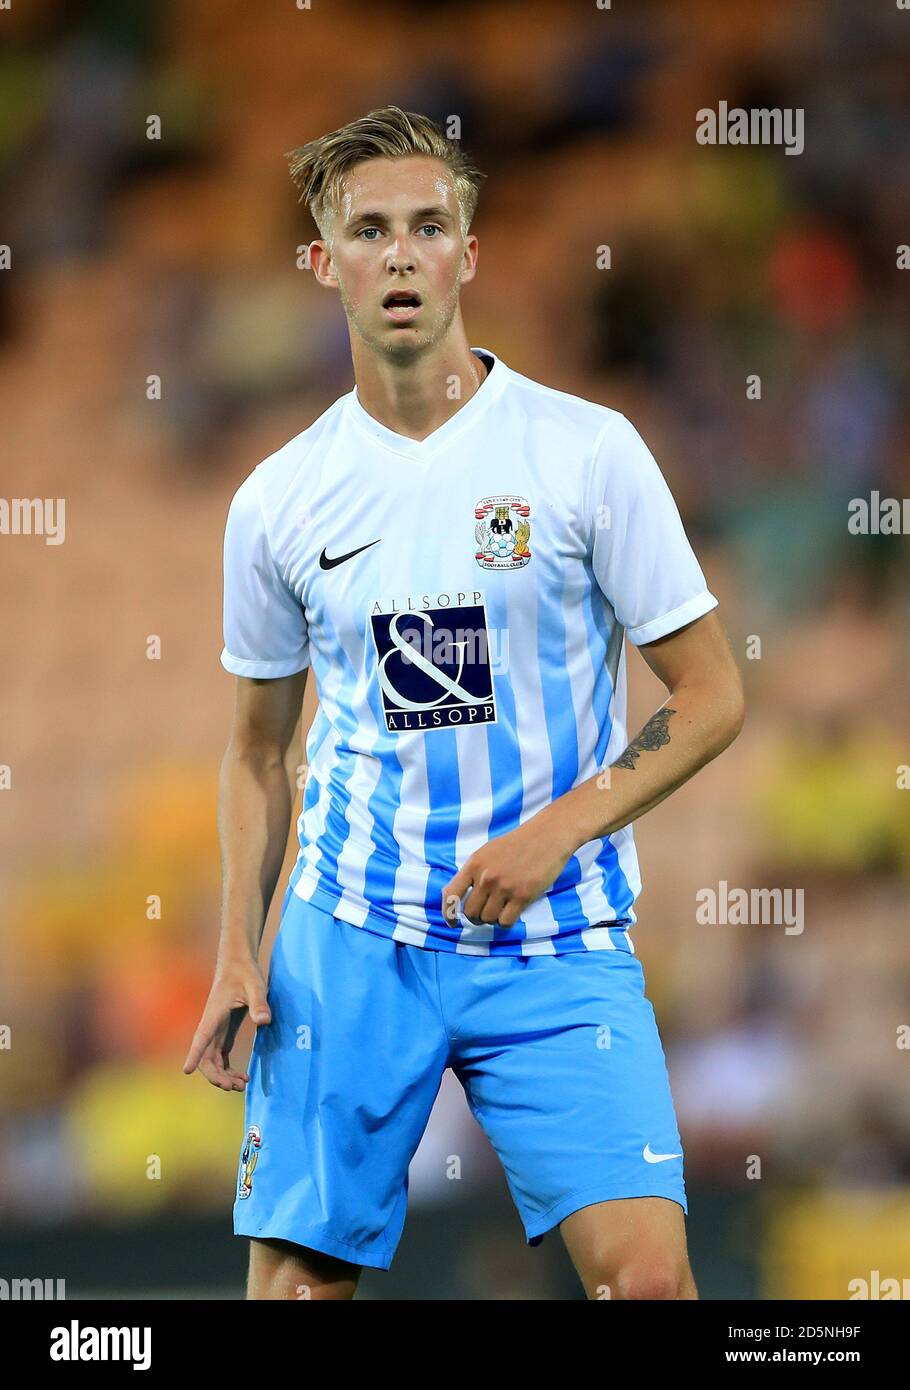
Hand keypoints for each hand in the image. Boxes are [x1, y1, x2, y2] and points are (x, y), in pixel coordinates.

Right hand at [182, 958, 270, 1090]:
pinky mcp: (224, 1033)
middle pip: (205, 1057)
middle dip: (216, 1075)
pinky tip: (242, 1077)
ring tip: (242, 1085)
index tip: (187, 1070)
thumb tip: (264, 1022)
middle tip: (235, 1086)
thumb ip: (259, 1003)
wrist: (238, 963)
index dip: (194, 1054)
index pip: (201, 1038)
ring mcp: (216, 1031)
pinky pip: (221, 1057)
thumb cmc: (245, 972)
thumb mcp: (255, 985)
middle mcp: (211, 1026)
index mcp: (214, 1015)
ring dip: (223, 1076)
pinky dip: (228, 1069)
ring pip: (212, 1060)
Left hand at [441, 815, 574, 928]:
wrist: (547, 836)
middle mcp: (486, 877)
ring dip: (493, 919)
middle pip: (471, 912)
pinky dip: (506, 922)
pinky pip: (505, 922)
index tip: (453, 923)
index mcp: (474, 864)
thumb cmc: (518, 843)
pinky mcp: (522, 896)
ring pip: (488, 919)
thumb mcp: (488, 852)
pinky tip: (512, 912)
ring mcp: (504, 887)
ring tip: (502, 909)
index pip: (450, 894)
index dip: (448, 913)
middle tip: (487, 912)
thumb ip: (474, 872)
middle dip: (477, 917)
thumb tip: (459, 897)